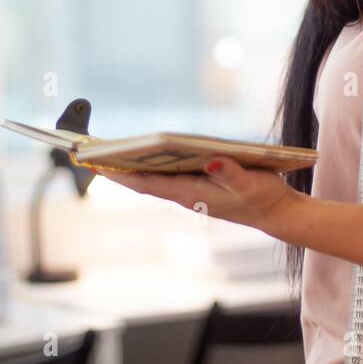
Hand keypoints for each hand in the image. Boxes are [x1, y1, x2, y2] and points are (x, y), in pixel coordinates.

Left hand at [92, 156, 301, 233]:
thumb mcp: (251, 184)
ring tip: (102, 150)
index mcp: (191, 193)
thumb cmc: (263, 198)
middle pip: (141, 179)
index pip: (146, 183)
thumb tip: (211, 161)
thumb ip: (232, 174)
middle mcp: (184, 193)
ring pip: (150, 177)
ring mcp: (188, 189)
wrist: (276, 213)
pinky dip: (147, 163)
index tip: (94, 163)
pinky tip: (137, 152)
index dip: (119, 174)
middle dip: (114, 168)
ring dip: (127, 165)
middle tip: (85, 152)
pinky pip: (163, 174)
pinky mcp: (196, 184)